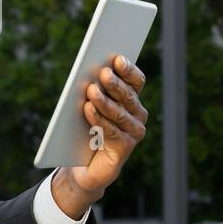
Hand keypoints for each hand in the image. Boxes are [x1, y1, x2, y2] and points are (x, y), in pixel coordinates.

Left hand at [51, 55, 147, 217]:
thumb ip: (94, 89)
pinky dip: (98, 119)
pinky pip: (112, 131)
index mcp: (132, 100)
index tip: (117, 58)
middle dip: (114, 83)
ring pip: (119, 112)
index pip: (136, 81)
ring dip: (104, 100)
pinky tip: (88, 108)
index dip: (128, 70)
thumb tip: (90, 73)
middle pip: (128, 95)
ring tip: (91, 90)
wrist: (84, 165)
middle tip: (102, 72)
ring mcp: (133, 132)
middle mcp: (137, 115)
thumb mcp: (89, 105)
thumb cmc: (86, 129)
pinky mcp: (125, 147)